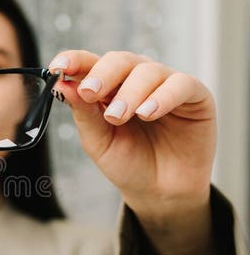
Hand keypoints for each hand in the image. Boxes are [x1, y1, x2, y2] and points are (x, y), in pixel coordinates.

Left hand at [48, 50, 215, 215]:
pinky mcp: (195, 96)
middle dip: (102, 75)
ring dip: (130, 92)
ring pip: (148, 71)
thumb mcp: (99, 142)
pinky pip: (181, 84)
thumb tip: (62, 85)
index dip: (74, 60)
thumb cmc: (128, 165)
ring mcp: (167, 85)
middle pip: (119, 60)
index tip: (58, 67)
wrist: (160, 193)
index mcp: (109, 87)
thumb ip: (84, 114)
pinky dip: (163, 96)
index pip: (90, 64)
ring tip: (119, 117)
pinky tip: (148, 112)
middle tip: (90, 94)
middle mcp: (137, 80)